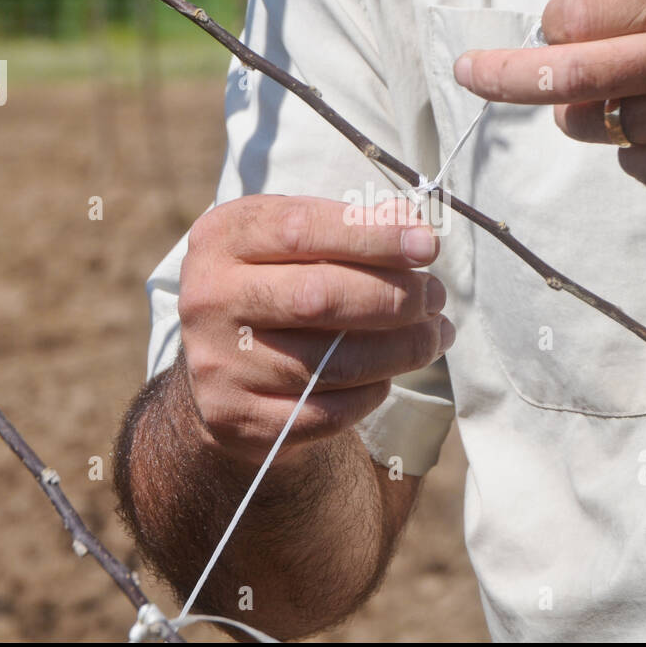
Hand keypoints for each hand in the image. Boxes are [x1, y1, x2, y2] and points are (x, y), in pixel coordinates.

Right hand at [177, 194, 453, 465]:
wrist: (221, 365)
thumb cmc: (275, 283)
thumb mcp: (293, 240)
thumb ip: (348, 227)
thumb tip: (413, 228)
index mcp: (220, 239)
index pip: (301, 229)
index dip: (372, 236)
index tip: (427, 245)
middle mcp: (209, 300)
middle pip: (318, 298)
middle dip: (395, 297)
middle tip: (436, 296)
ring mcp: (219, 364)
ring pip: (332, 362)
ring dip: (401, 349)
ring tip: (434, 334)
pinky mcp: (238, 419)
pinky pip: (327, 411)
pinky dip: (372, 392)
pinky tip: (390, 373)